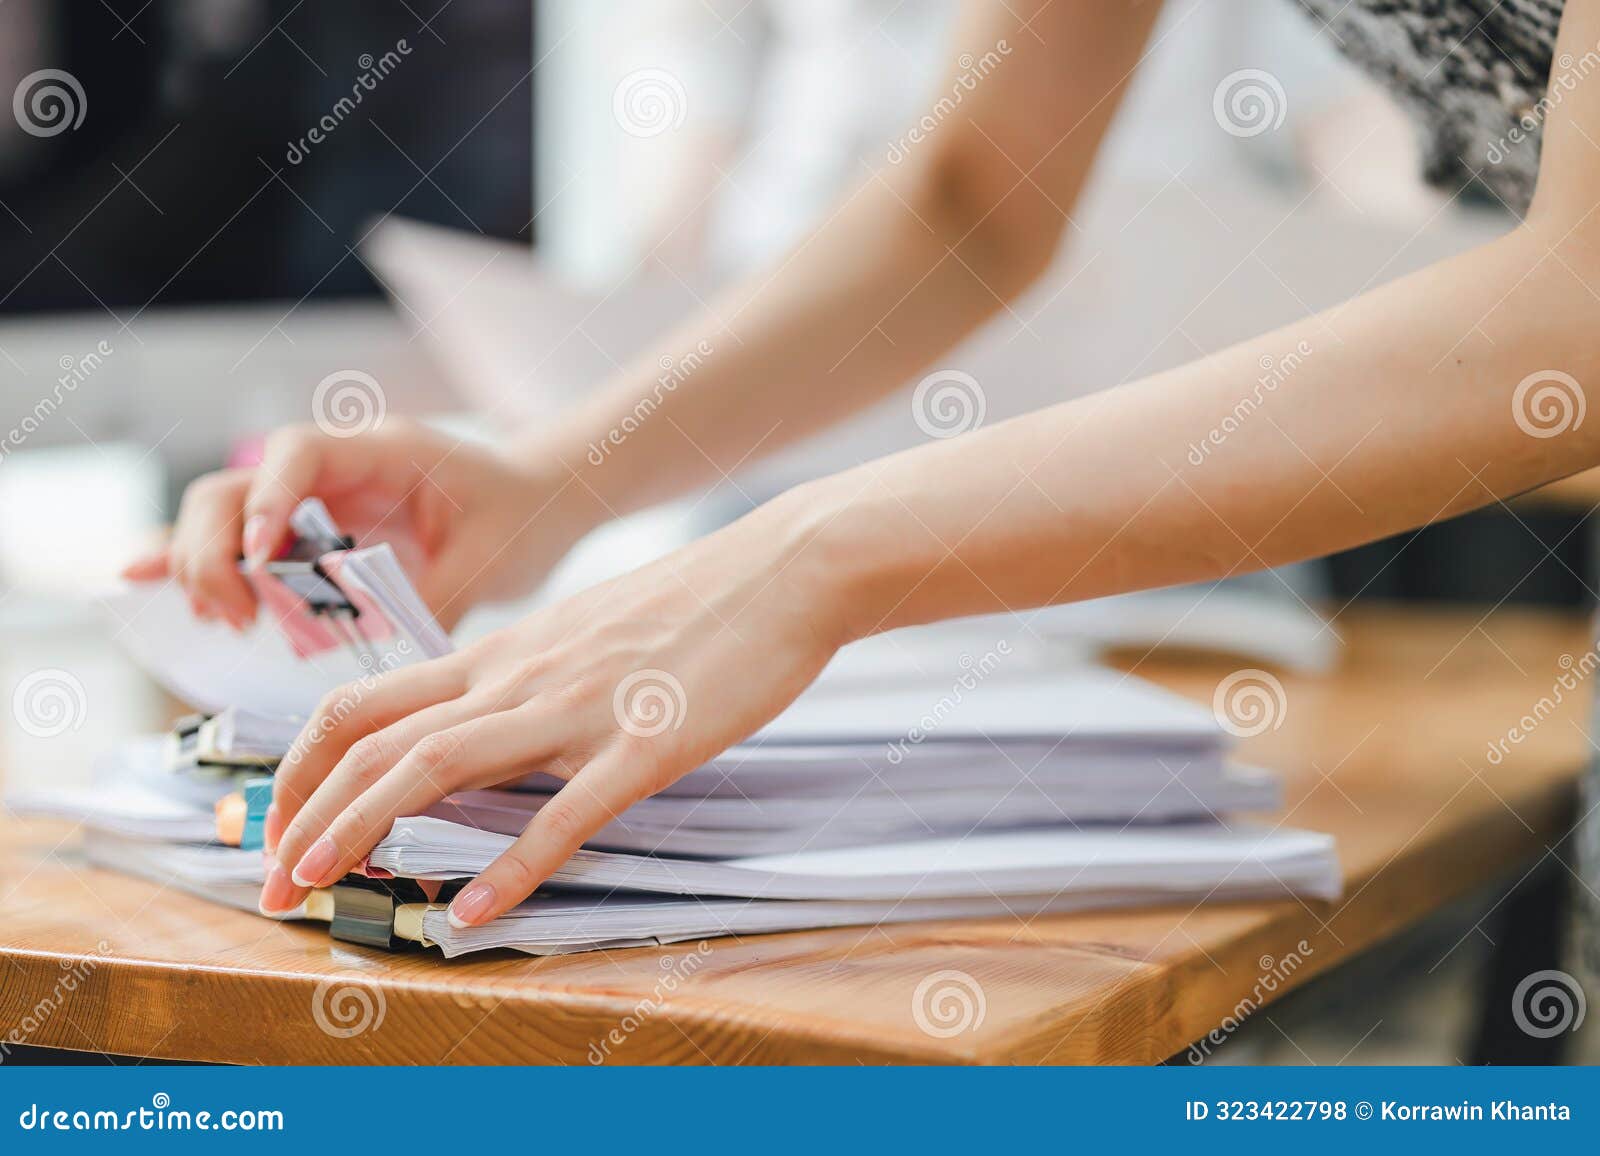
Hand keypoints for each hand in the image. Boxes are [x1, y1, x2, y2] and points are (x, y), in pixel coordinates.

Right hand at [121, 419, 593, 630]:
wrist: (540, 504)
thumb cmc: (521, 517)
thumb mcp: (491, 558)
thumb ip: (434, 597)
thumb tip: (375, 651)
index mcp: (381, 451)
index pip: (297, 454)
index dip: (267, 501)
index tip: (261, 559)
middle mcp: (333, 469)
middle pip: (235, 486)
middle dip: (216, 549)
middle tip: (238, 615)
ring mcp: (313, 501)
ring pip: (222, 515)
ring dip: (205, 566)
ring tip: (228, 622)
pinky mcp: (308, 536)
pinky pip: (238, 541)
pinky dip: (195, 562)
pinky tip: (143, 584)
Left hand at [257, 489, 851, 924]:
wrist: (782, 569)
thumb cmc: (693, 605)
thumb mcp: (583, 633)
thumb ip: (525, 679)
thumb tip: (484, 729)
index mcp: (502, 654)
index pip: (363, 702)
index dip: (300, 766)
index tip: (275, 823)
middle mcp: (517, 678)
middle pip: (372, 738)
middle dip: (301, 814)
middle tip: (270, 884)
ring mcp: (576, 709)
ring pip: (436, 765)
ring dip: (360, 831)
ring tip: (315, 891)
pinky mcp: (642, 745)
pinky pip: (561, 815)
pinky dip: (508, 870)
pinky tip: (471, 917)